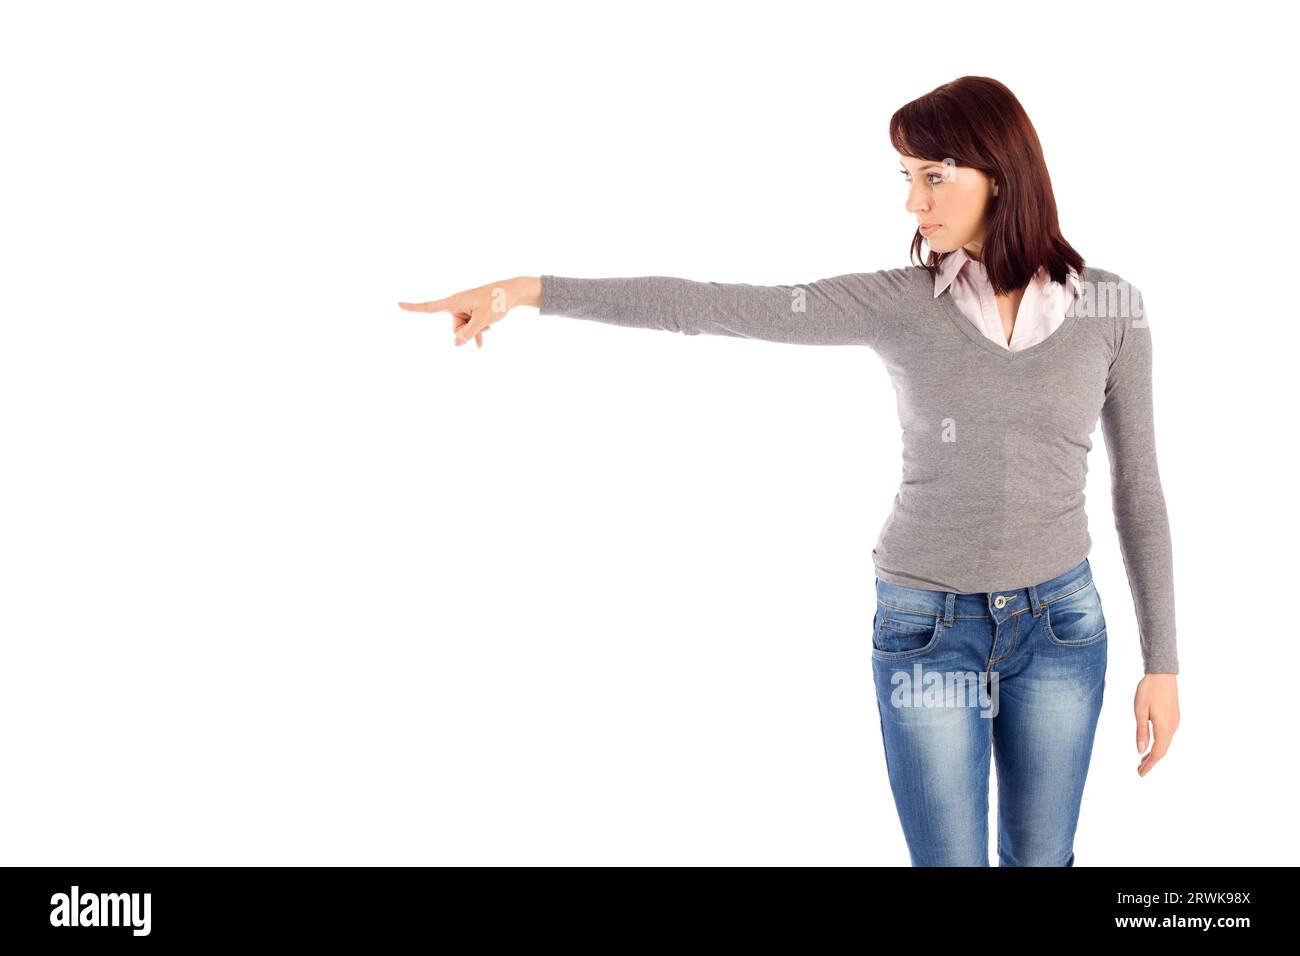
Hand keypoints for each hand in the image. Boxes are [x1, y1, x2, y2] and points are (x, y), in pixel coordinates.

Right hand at [397, 276, 540, 348]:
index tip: (398, 304)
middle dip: (467, 331)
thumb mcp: (483, 320)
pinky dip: (477, 332)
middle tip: (484, 324)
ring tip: (489, 324)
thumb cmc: (498, 301)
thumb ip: (469, 333)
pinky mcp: (473, 310)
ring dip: (475, 331)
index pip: (430, 307)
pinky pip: (470, 326)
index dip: (413, 308)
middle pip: (454, 327)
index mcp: (455, 302)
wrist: (513, 292)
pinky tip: (482, 343)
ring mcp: (466, 307)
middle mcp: (457, 304)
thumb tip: (456, 343)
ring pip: (464, 328)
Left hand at [1134, 673, 1178, 775]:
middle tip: (1139, 770)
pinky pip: (1167, 735)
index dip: (1149, 764)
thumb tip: (1140, 751)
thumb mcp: (1140, 711)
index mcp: (1164, 727)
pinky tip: (1151, 744)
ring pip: (1165, 743)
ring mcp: (1175, 722)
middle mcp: (1173, 727)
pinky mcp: (1174, 717)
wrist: (1162, 673)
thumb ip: (1141, 731)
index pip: (1157, 752)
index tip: (1140, 773)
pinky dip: (1159, 743)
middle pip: (1163, 750)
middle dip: (1151, 761)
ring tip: (1142, 759)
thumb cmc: (1148, 690)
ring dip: (1155, 752)